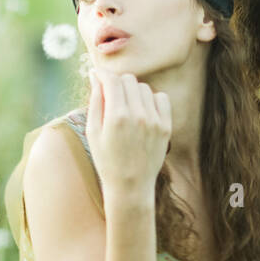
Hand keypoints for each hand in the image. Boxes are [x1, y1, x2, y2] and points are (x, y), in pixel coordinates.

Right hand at [86, 67, 171, 198]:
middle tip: (111, 95)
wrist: (131, 186)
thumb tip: (96, 77)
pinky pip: (161, 98)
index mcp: (117, 117)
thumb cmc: (107, 160)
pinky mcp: (166, 127)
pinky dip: (151, 99)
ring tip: (126, 107)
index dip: (102, 74)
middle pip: (128, 80)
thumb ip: (95, 101)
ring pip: (144, 88)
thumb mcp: (93, 132)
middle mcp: (138, 116)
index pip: (112, 80)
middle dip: (117, 83)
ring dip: (133, 92)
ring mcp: (155, 121)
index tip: (97, 76)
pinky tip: (143, 110)